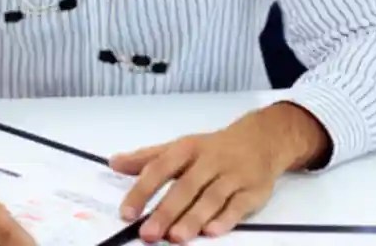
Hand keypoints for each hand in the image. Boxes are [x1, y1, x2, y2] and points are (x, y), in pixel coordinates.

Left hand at [109, 103, 328, 242]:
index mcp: (187, 149)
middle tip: (149, 233)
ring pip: (212, 197)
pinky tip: (212, 231)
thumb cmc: (213, 148)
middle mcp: (210, 160)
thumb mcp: (180, 147)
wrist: (261, 140)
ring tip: (176, 237)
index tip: (127, 212)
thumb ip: (147, 158)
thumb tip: (114, 163)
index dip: (142, 191)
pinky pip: (239, 205)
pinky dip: (226, 218)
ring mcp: (233, 175)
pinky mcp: (253, 190)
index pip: (160, 168)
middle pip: (186, 186)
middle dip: (166, 211)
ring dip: (193, 217)